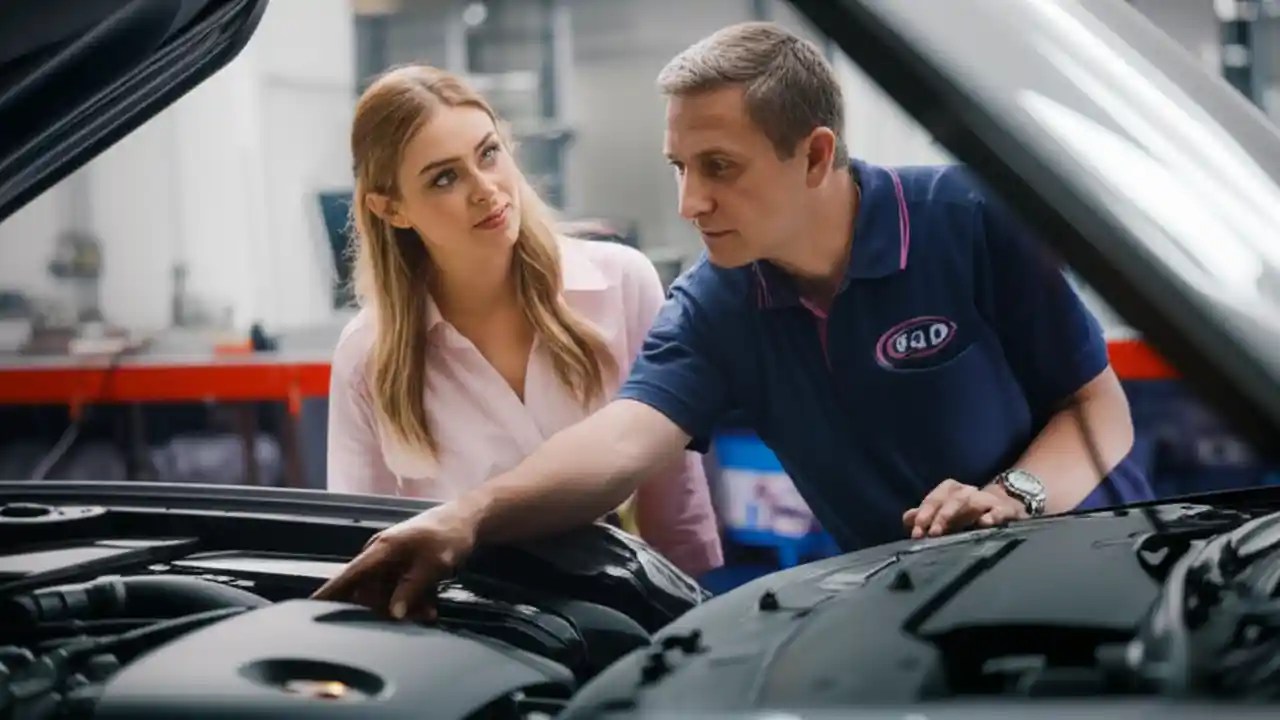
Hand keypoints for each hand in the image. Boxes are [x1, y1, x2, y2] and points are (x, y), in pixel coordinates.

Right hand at [310, 505, 477, 620]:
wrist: (468, 520)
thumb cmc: (448, 537)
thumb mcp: (432, 565)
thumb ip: (410, 589)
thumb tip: (391, 614)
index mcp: (380, 550)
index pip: (348, 576)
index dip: (329, 594)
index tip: (310, 609)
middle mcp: (379, 556)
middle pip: (367, 593)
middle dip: (386, 610)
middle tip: (417, 616)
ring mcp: (390, 562)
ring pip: (385, 595)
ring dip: (404, 607)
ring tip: (429, 612)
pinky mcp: (402, 567)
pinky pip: (398, 590)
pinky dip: (411, 600)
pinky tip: (429, 608)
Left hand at [901, 478, 1027, 538]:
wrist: (1006, 506)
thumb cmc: (969, 514)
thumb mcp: (945, 515)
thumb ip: (925, 517)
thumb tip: (908, 519)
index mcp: (951, 490)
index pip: (934, 499)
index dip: (924, 515)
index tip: (916, 534)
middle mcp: (968, 491)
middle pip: (951, 498)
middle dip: (938, 515)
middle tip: (930, 534)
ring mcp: (988, 500)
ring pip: (972, 501)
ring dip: (957, 514)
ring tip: (943, 530)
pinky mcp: (1007, 510)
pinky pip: (1000, 511)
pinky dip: (992, 516)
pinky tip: (985, 523)